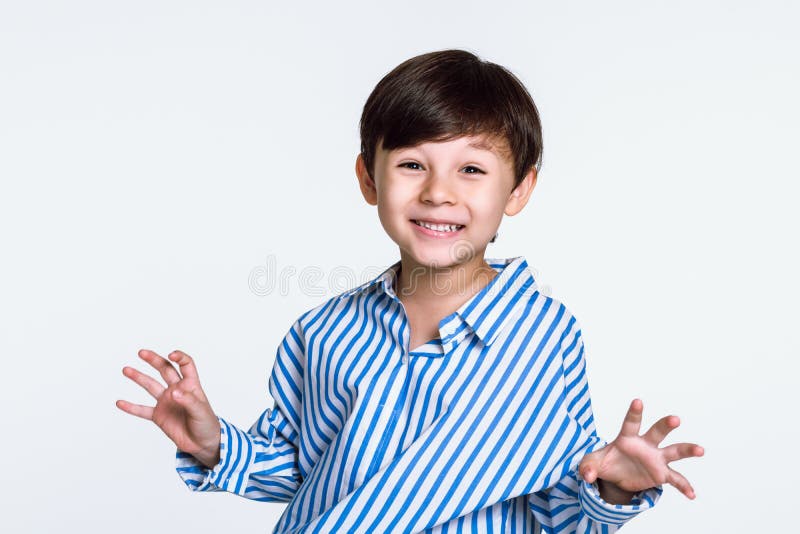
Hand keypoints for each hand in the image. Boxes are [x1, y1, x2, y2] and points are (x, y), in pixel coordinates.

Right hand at [116, 349, 220, 467]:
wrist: (202, 443)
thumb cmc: (207, 424)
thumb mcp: (201, 411)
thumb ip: (188, 401)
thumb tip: (174, 392)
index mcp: (191, 385)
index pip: (185, 365)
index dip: (179, 357)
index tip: (171, 355)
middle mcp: (177, 390)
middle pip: (165, 370)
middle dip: (154, 360)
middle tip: (141, 352)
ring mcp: (166, 402)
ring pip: (150, 386)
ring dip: (139, 377)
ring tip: (126, 369)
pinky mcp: (159, 416)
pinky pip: (142, 410)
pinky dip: (131, 407)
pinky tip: (120, 402)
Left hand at [579, 398, 703, 499]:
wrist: (616, 476)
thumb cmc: (605, 462)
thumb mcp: (591, 464)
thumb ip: (587, 467)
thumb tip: (586, 476)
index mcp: (627, 438)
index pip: (630, 423)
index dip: (634, 412)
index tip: (638, 401)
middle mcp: (645, 445)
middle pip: (657, 432)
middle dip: (665, 425)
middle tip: (675, 418)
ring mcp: (656, 458)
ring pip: (674, 451)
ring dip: (687, 449)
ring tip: (700, 450)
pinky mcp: (661, 473)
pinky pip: (676, 479)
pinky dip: (684, 486)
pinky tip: (692, 495)